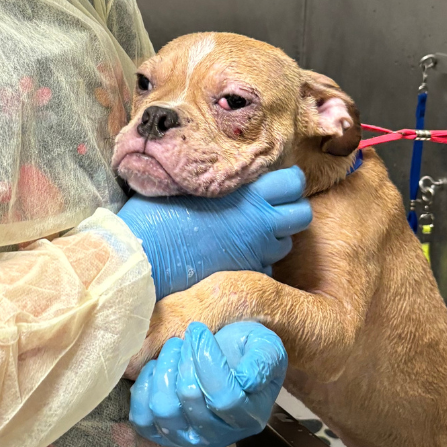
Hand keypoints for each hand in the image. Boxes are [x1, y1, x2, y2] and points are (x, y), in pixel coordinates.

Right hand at [117, 166, 310, 300]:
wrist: (144, 257)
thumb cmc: (156, 214)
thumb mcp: (187, 184)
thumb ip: (215, 180)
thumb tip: (220, 171)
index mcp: (247, 194)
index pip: (293, 182)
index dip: (290, 180)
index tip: (278, 181)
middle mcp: (259, 223)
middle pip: (302, 214)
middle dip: (291, 209)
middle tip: (271, 207)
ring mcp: (256, 253)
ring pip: (285, 243)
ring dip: (273, 237)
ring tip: (248, 232)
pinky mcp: (246, 276)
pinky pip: (266, 268)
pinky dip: (256, 262)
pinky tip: (235, 256)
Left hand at [128, 321, 286, 446]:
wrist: (227, 360)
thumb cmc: (246, 353)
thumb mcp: (266, 348)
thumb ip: (262, 361)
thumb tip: (246, 379)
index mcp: (249, 417)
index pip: (223, 398)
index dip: (207, 360)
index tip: (199, 330)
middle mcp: (218, 436)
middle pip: (189, 400)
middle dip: (184, 358)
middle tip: (188, 339)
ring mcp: (188, 438)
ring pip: (163, 410)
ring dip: (163, 371)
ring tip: (173, 350)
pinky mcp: (163, 433)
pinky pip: (142, 420)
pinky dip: (143, 389)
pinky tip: (156, 369)